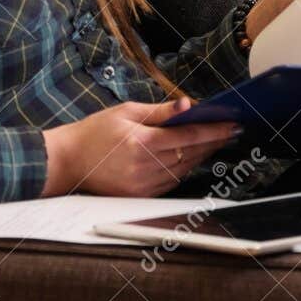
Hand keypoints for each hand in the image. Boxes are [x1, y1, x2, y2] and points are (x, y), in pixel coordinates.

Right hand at [42, 98, 238, 196]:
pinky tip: (194, 157)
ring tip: (218, 141)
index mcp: (141, 143)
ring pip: (184, 169)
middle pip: (190, 154)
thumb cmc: (95, 132)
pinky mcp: (140, 196)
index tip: (232, 123)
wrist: (67, 162)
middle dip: (214, 141)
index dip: (214, 130)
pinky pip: (171, 182)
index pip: (187, 136)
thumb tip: (188, 104)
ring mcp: (142, 185)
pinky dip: (185, 168)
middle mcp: (144, 167)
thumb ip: (160, 111)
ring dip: (203, 155)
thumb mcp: (126, 112)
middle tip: (233, 130)